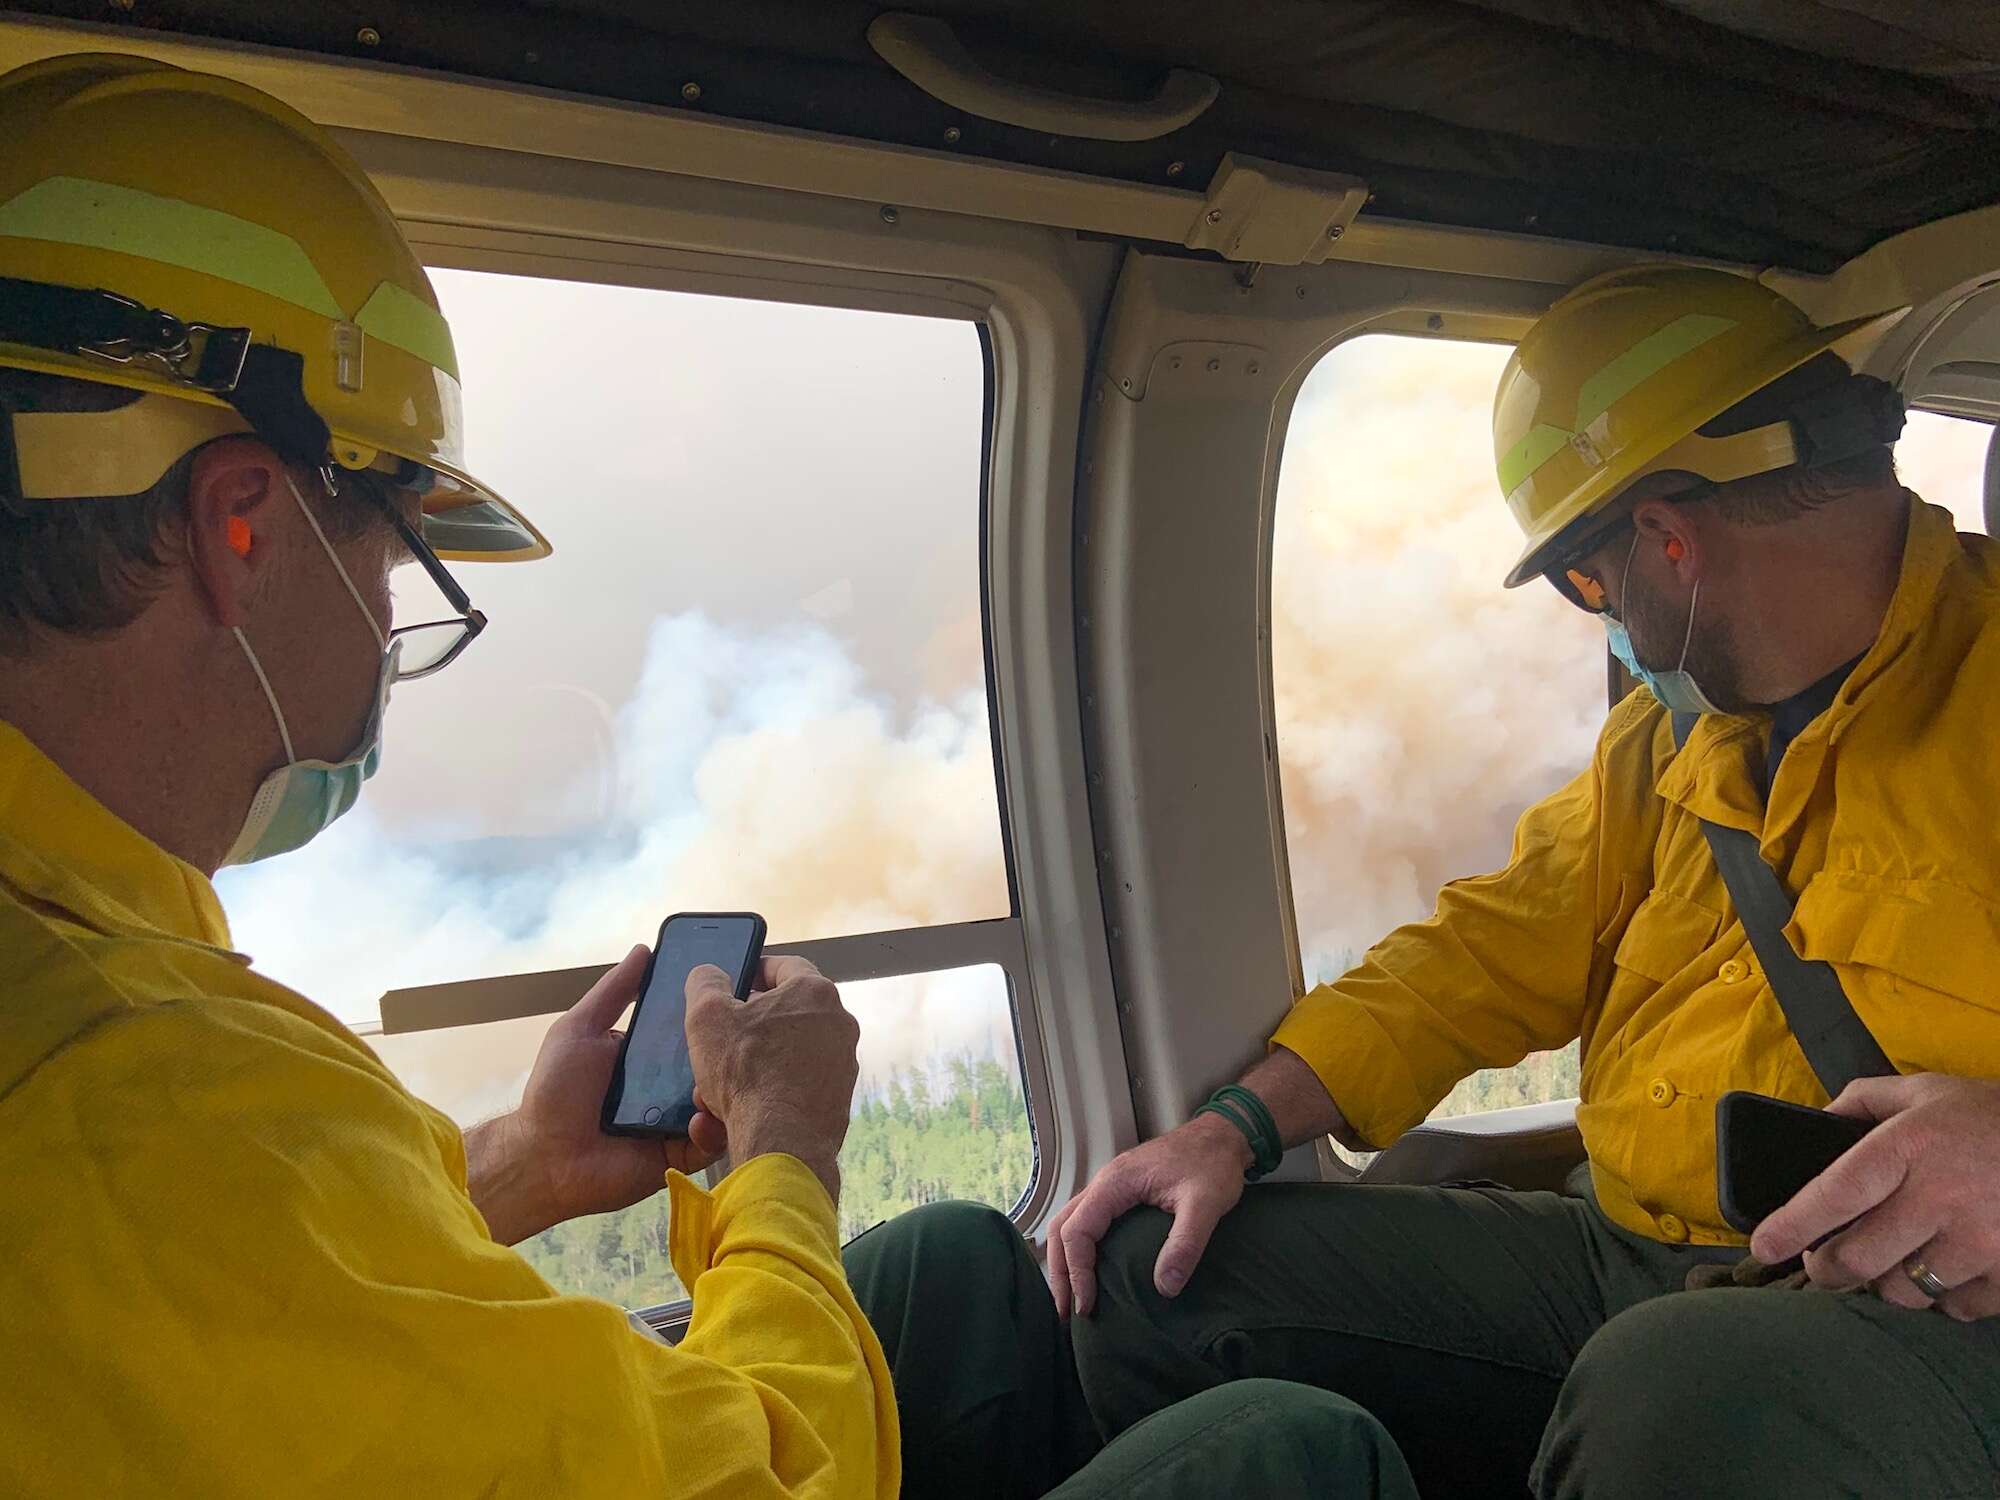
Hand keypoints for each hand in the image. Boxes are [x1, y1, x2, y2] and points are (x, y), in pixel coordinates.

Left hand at [466, 946, 721, 1243]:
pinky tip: (701, 1115)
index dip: (709, 1016)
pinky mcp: (681, 1154)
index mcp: (648, 1056)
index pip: (689, 1031)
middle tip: (739, 1037)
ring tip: (718, 1078)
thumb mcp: (579, 1029)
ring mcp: (677, 1120)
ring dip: (723, 1088)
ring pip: (718, 1100)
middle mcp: (667, 1086)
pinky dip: (713, 1128)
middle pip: (709, 1063)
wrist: (544, 1158)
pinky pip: (711, 1141)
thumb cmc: (556, 1092)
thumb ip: (613, 991)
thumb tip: (645, 949)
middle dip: (726, 1050)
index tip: (733, 995)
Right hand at [682, 955, 859, 1201]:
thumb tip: (708, 973)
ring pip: (791, 1052)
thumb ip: (705, 984)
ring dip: (758, 1061)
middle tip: (724, 1039)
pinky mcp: (839, 1097)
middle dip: (752, 1025)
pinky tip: (745, 1105)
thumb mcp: (707, 1017)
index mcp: (815, 992)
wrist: (782, 1141)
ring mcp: (843, 1062)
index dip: (756, 972)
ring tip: (724, 1082)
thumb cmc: (747, 1073)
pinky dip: (773, 1088)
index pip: (786, 967)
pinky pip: (799, 1083)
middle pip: (788, 1012)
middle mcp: (839, 1023)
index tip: (737, 984)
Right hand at [1046, 1111, 1251, 1318]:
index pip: (1077, 1231)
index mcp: (1115, 1183)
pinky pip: (1087, 1222)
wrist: (1223, 1136)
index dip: (1077, 1271)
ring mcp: (1111, 1188)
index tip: (1087, 1305)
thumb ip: (1185, 1243)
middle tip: (1066, 1313)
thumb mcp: (1205, 1204)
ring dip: (1066, 1262)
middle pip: (1062, 1229)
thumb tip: (1165, 1288)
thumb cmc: (1213, 1163)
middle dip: (1060, 1272)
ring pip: (1070, 1225)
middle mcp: (1104, 1183)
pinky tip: (1090, 1272)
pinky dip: (1079, 1250)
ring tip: (1071, 1298)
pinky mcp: (1122, 1194)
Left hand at [1753, 1074, 1999, 1320]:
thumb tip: (1818, 1120)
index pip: (1836, 1193)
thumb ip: (1865, 1100)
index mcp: (1910, 1147)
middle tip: (1825, 1262)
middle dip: (1829, 1268)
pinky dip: (1942, 1296)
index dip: (1793, 1224)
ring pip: (1903, 1290)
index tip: (1763, 1245)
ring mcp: (1980, 1242)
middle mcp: (1942, 1197)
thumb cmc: (1992, 1118)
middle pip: (1860, 1258)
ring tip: (1894, 1260)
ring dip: (1888, 1282)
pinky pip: (1953, 1308)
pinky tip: (1946, 1269)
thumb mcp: (1927, 1092)